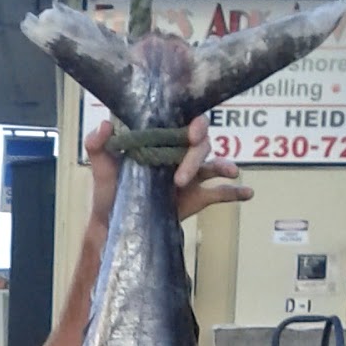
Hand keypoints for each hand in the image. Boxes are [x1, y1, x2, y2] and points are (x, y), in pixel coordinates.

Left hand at [85, 116, 252, 226]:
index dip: (194, 121)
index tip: (191, 131)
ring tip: (231, 173)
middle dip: (197, 154)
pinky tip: (249, 193)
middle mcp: (179, 153)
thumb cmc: (109, 192)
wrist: (115, 225)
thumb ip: (97, 146)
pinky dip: (236, 192)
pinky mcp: (196, 197)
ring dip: (223, 165)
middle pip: (201, 143)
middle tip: (183, 173)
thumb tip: (103, 125)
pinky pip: (220, 193)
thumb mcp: (101, 167)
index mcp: (161, 139)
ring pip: (213, 163)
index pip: (183, 120)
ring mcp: (190, 175)